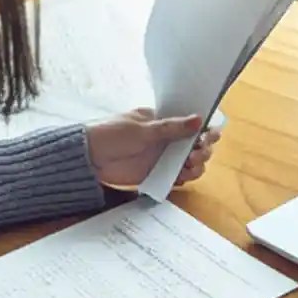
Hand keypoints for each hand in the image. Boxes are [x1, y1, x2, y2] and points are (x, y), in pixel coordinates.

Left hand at [86, 108, 222, 187]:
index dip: (205, 129)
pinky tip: (182, 176)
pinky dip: (185, 177)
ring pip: (192, 162)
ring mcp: (164, 157)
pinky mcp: (158, 173)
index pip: (191, 123)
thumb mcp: (143, 129)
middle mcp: (168, 139)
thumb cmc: (112, 135)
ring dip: (197, 164)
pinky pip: (179, 176)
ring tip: (190, 165)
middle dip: (203, 149)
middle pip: (197, 144)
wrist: (89, 159)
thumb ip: (172, 127)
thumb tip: (200, 119)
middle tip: (196, 153)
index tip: (209, 135)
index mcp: (163, 121)